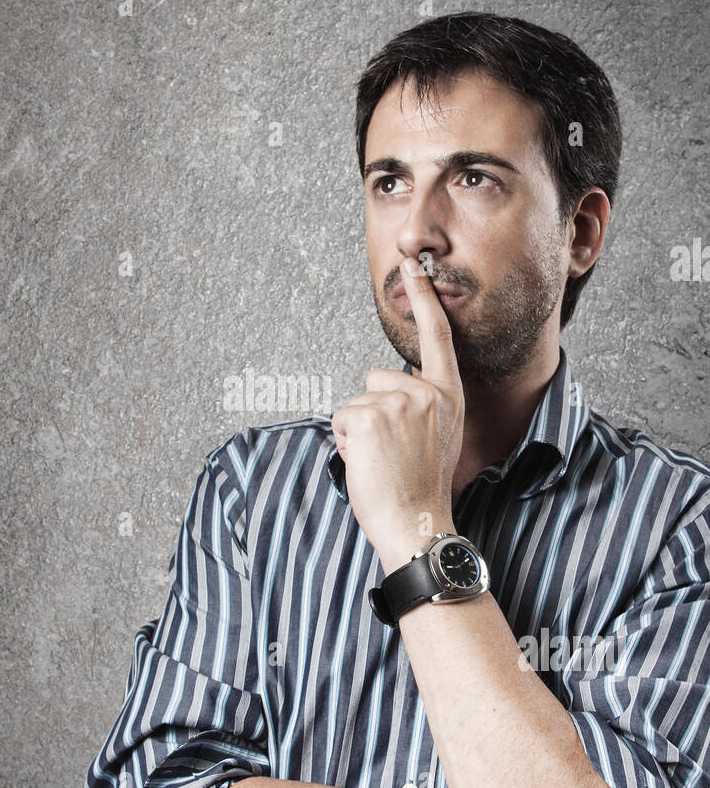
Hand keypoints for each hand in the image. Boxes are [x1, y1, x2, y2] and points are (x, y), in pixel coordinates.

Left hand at [330, 257, 463, 568]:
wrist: (417, 523)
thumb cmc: (422, 488)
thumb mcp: (439, 437)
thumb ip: (424, 406)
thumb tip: (394, 386)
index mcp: (447, 395)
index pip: (436, 338)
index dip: (424, 299)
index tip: (413, 264)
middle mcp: (425, 393)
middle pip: (376, 378)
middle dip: (372, 410)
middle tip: (392, 453)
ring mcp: (396, 403)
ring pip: (355, 402)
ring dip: (358, 432)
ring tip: (382, 462)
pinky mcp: (367, 417)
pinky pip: (340, 419)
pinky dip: (344, 443)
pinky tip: (368, 463)